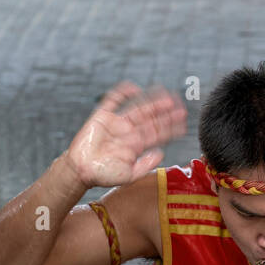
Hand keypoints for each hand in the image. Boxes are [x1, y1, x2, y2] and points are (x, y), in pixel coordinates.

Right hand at [65, 82, 187, 188]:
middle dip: (165, 113)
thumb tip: (161, 153)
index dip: (170, 126)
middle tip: (180, 105)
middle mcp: (129, 132)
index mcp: (137, 145)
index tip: (183, 121)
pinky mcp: (102, 116)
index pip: (157, 133)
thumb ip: (145, 165)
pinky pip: (113, 101)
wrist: (81, 171)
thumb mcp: (129, 175)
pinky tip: (135, 88)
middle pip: (151, 118)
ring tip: (166, 96)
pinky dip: (122, 93)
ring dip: (151, 101)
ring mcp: (117, 123)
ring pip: (137, 107)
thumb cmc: (104, 175)